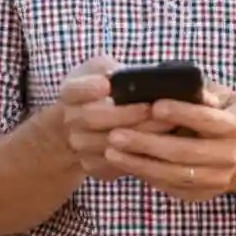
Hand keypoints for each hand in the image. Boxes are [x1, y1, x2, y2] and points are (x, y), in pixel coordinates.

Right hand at [57, 55, 173, 180]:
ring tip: (165, 125)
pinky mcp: (93, 166)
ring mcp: (79, 146)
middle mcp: (69, 120)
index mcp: (70, 92)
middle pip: (92, 118)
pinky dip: (138, 155)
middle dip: (124, 114)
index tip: (106, 86)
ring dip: (137, 136)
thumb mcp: (98, 71)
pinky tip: (160, 145)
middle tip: (150, 108)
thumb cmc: (96, 90)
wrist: (77, 127)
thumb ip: (110, 69)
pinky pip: (116, 164)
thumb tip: (134, 74)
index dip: (88, 88)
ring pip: (108, 144)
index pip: (74, 90)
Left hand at [102, 82, 235, 201]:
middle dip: (147, 143)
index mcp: (235, 126)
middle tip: (116, 134)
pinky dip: (147, 176)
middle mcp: (228, 155)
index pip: (207, 119)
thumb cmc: (231, 120)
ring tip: (112, 151)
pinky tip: (126, 164)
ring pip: (174, 174)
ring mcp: (216, 179)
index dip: (181, 113)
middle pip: (184, 151)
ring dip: (139, 164)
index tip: (153, 106)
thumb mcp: (227, 99)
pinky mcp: (203, 194)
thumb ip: (204, 91)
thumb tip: (177, 81)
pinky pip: (171, 187)